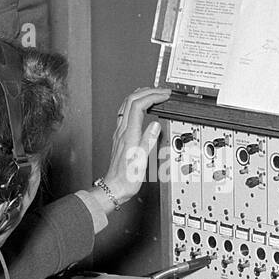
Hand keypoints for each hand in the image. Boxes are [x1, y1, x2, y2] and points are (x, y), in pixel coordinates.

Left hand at [100, 87, 169, 202]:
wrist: (115, 187)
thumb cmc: (127, 178)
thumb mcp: (141, 160)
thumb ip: (148, 140)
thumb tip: (155, 124)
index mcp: (128, 134)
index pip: (138, 105)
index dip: (152, 96)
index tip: (164, 95)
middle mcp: (122, 131)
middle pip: (131, 100)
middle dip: (147, 91)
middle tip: (162, 91)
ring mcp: (119, 132)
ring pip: (126, 105)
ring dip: (140, 95)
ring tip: (153, 93)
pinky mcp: (120, 137)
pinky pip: (125, 113)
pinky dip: (135, 105)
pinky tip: (140, 108)